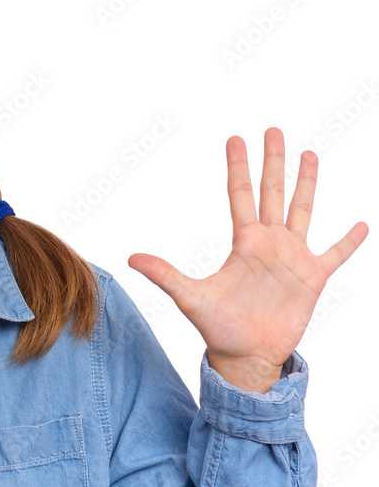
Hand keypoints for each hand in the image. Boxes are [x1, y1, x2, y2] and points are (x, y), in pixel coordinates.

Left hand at [127, 127, 367, 391]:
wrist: (245, 356)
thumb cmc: (217, 327)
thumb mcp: (189, 297)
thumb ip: (164, 275)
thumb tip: (130, 259)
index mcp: (243, 242)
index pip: (240, 194)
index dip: (238, 167)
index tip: (236, 138)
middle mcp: (268, 243)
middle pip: (272, 193)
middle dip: (273, 161)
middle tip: (273, 130)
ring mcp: (293, 258)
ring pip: (302, 211)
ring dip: (307, 184)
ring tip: (309, 154)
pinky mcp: (313, 278)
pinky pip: (335, 254)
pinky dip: (348, 241)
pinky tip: (361, 223)